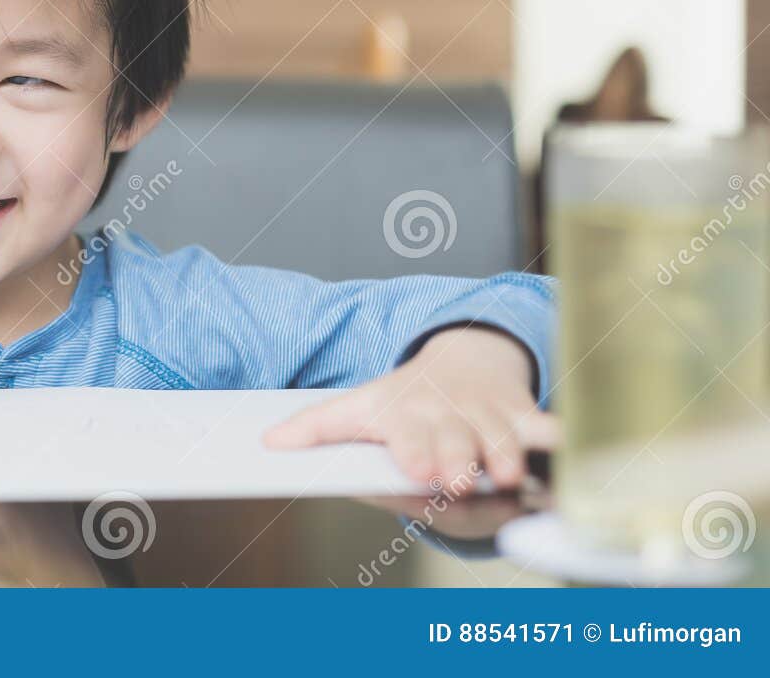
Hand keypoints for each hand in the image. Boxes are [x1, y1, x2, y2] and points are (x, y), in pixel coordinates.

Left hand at [262, 326, 559, 493]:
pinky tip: (574, 468)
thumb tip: (265, 442)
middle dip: (458, 459)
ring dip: (508, 457)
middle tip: (458, 478)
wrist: (461, 362)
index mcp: (403, 415)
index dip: (414, 452)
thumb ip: (315, 429)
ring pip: (503, 438)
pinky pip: (550, 432)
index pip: (407, 436)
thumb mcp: (354, 407)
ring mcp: (487, 416)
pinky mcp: (524, 417)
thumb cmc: (403, 401)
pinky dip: (563, 447)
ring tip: (509, 475)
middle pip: (456, 441)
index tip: (419, 471)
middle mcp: (447, 415)